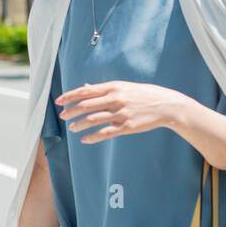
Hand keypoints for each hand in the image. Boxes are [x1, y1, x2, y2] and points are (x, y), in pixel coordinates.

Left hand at [56, 80, 184, 142]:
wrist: (167, 105)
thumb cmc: (143, 94)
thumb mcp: (123, 87)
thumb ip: (103, 89)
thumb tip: (84, 87)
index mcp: (113, 87)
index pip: (85, 91)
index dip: (70, 96)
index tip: (58, 101)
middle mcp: (115, 99)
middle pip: (86, 106)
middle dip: (71, 111)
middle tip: (63, 116)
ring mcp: (121, 113)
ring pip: (93, 120)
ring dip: (79, 125)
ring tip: (72, 129)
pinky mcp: (127, 126)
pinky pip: (105, 133)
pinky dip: (93, 137)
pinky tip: (84, 140)